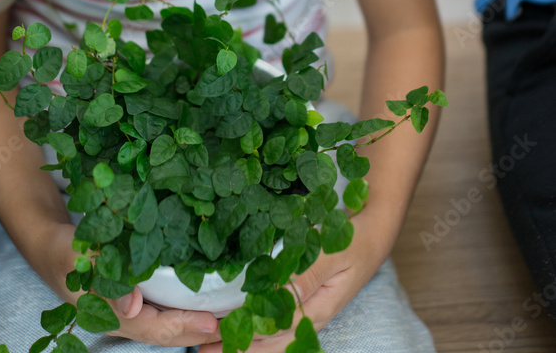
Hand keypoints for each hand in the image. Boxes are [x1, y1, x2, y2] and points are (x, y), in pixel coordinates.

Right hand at [38, 223, 220, 346]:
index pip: (155, 328)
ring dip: (192, 323)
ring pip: (164, 325)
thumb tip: (132, 308)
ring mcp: (125, 312)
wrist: (47, 244)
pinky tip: (200, 299)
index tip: (214, 322)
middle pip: (165, 334)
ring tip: (226, 316)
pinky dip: (180, 309)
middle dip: (198, 332)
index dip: (185, 326)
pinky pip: (159, 311)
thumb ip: (105, 282)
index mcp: (110, 316)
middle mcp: (121, 320)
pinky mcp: (129, 300)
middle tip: (234, 324)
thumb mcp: (79, 259)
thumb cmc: (64, 250)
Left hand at [202, 214, 383, 352]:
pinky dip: (257, 332)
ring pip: (273, 339)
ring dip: (243, 344)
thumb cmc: (352, 241)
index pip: (276, 330)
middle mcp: (311, 317)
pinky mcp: (304, 304)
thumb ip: (307, 275)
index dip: (245, 334)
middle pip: (271, 343)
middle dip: (238, 348)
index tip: (217, 334)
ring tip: (209, 347)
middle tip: (202, 349)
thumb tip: (281, 296)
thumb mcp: (332, 253)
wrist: (372, 234)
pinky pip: (278, 327)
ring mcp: (307, 312)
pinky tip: (236, 331)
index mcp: (318, 308)